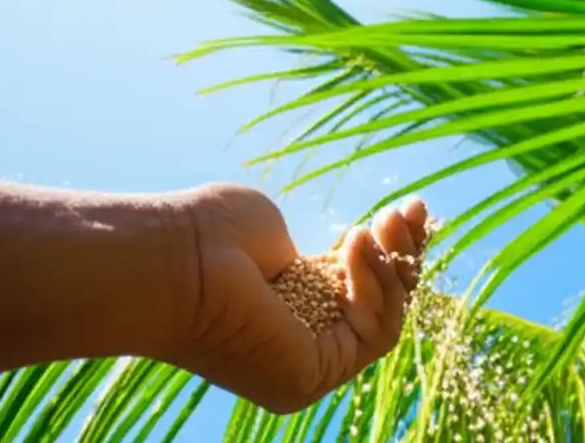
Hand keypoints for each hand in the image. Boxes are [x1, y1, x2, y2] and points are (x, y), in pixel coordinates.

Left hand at [165, 184, 429, 412]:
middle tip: (412, 208)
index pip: (361, 287)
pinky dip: (376, 285)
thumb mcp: (275, 234)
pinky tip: (355, 244)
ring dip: (394, 265)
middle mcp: (302, 344)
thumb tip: (354, 253)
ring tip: (382, 221)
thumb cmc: (207, 235)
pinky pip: (375, 333)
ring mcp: (309, 366)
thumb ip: (315, 254)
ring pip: (387, 320)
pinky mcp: (313, 376)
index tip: (409, 207)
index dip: (391, 248)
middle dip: (404, 253)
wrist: (172, 258)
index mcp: (292, 309)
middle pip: (384, 305)